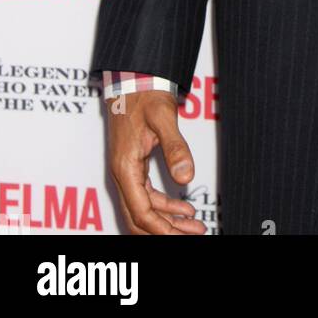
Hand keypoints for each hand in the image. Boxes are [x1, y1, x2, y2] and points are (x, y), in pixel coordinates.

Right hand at [105, 89, 205, 234]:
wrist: (134, 80)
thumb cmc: (145, 96)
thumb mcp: (163, 118)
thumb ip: (175, 147)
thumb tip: (186, 177)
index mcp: (125, 167)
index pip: (140, 211)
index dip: (161, 229)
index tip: (181, 237)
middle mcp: (122, 173)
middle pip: (139, 217)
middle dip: (165, 231)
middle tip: (195, 234)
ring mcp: (127, 171)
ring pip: (144, 209)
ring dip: (168, 221)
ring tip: (195, 225)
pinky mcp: (134, 166)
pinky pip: (147, 196)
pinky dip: (165, 205)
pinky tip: (185, 208)